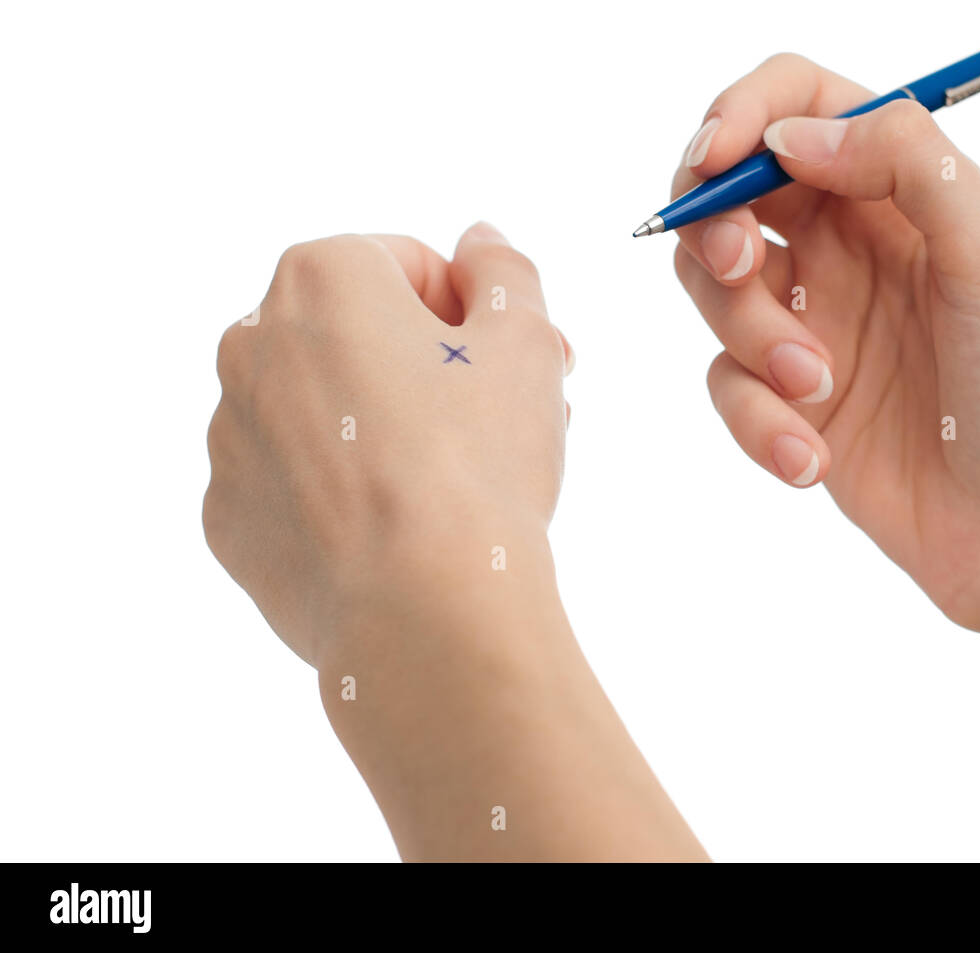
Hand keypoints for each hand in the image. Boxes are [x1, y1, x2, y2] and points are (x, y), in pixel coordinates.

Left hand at [203, 225, 571, 665]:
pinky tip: (397, 533)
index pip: (412, 267)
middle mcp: (252, 345)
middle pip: (361, 337)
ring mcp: (230, 437)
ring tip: (454, 487)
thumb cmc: (479, 463)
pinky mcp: (228, 518)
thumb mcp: (526, 342)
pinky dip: (341, 496)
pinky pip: (295, 486)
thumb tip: (480, 241)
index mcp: (320, 279)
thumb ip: (504, 272)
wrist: (424, 610)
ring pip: (325, 412)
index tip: (514, 370)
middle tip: (502, 423)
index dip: (476, 316)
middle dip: (432, 370)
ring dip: (384, 428)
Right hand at [671, 55, 979, 635]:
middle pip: (730, 194)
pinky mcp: (789, 404)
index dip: (744, 115)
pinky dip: (757, 423)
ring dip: (748, 336)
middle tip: (739, 263)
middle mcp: (847, 250)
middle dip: (713, 224)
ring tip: (817, 388)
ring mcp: (813, 327)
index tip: (719, 161)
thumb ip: (903, 159)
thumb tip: (792, 133)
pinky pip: (726, 388)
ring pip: (713, 291)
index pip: (800, 109)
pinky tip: (813, 459)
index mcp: (899, 195)